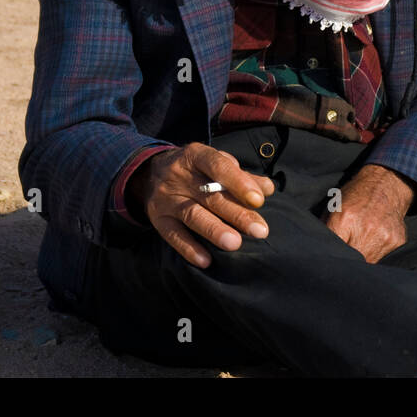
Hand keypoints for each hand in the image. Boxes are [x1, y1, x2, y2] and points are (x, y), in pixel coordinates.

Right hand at [131, 142, 273, 268]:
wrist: (150, 174)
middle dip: (237, 213)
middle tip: (260, 230)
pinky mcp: (158, 219)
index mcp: (196, 155)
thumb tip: (267, 189)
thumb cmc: (196, 170)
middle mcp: (179, 175)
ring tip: (235, 243)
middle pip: (210, 195)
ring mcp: (167, 198)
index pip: (218, 165)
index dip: (239, 182)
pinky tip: (206, 261)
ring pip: (192, 215)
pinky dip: (189, 248)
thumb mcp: (214, 163)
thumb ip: (241, 176)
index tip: (258, 200)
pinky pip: (173, 235)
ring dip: (214, 230)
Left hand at [324, 164, 413, 262]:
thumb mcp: (333, 207)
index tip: (331, 258)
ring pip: (368, 264)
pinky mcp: (397, 241)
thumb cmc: (355, 196)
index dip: (331, 257)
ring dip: (362, 260)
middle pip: (352, 262)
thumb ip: (325, 230)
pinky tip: (374, 240)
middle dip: (348, 261)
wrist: (385, 183)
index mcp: (344, 220)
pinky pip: (383, 259)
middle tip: (346, 253)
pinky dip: (375, 254)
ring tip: (360, 244)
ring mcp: (384, 236)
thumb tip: (319, 252)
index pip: (334, 252)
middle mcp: (366, 229)